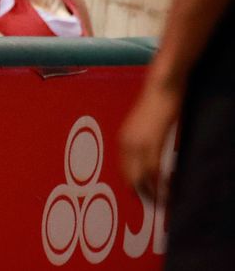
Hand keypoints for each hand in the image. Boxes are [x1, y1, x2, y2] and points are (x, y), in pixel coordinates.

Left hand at [120, 81, 180, 201]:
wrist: (160, 86)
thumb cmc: (155, 104)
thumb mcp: (144, 126)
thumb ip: (142, 141)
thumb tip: (147, 155)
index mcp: (123, 139)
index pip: (125, 170)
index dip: (134, 186)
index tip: (143, 197)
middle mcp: (126, 143)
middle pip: (131, 177)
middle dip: (142, 193)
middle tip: (155, 204)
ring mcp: (138, 143)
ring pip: (142, 177)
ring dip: (152, 192)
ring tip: (162, 202)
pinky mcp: (152, 141)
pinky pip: (154, 170)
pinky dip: (160, 183)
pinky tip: (167, 191)